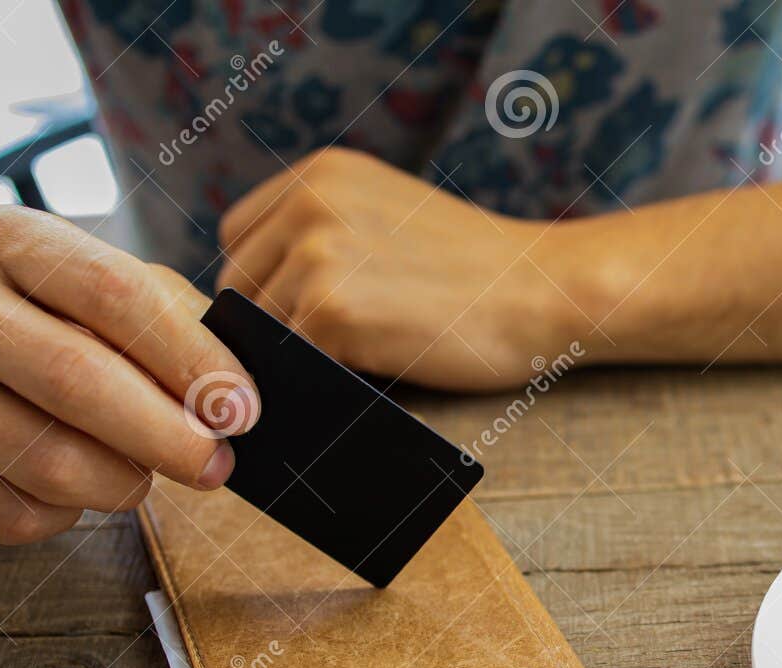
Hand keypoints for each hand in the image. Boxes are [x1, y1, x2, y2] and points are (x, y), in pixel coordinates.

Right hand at [0, 206, 258, 543]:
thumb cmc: (40, 321)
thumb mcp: (98, 289)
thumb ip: (170, 323)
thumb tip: (232, 397)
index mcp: (2, 239)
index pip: (115, 294)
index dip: (192, 358)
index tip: (241, 409)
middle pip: (77, 382)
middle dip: (168, 436)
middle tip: (215, 463)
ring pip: (50, 463)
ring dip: (124, 482)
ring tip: (144, 472)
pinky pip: (18, 513)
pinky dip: (70, 513)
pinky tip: (73, 486)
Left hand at [217, 147, 582, 391]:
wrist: (544, 291)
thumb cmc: (480, 271)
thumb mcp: (391, 215)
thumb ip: (325, 232)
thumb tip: (253, 299)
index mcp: (320, 173)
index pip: (237, 238)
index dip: (262, 285)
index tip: (299, 317)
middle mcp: (308, 202)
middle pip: (238, 286)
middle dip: (273, 325)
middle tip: (331, 353)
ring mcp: (315, 256)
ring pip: (261, 331)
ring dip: (298, 357)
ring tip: (362, 362)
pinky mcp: (329, 312)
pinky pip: (290, 364)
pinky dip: (319, 380)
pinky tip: (368, 374)